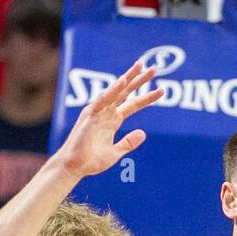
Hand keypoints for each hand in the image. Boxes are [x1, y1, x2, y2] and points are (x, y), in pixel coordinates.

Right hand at [53, 61, 162, 178]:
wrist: (75, 167)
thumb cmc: (91, 160)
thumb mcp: (116, 152)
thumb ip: (129, 143)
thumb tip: (143, 133)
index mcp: (113, 120)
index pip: (133, 105)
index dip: (147, 97)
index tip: (161, 90)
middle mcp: (106, 112)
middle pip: (126, 92)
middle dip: (139, 80)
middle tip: (154, 69)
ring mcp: (98, 112)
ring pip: (116, 91)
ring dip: (128, 78)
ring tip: (140, 66)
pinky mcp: (90, 115)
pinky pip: (102, 100)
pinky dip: (112, 90)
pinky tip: (123, 81)